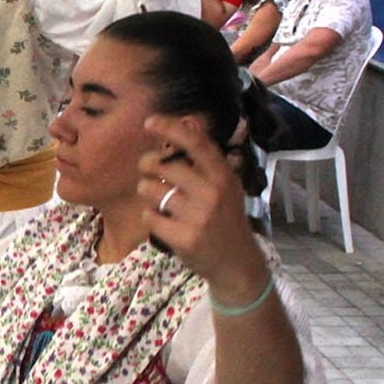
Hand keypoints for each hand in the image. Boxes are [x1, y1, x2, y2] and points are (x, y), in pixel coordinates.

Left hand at [136, 113, 265, 285]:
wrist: (236, 262)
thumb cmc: (225, 218)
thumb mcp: (225, 185)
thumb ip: (205, 157)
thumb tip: (188, 121)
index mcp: (222, 176)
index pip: (196, 144)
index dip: (171, 128)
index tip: (149, 122)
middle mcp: (212, 192)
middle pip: (162, 166)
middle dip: (147, 166)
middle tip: (150, 171)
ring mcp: (198, 216)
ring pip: (149, 189)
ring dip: (147, 192)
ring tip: (160, 200)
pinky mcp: (183, 237)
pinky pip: (148, 215)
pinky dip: (150, 216)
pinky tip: (163, 221)